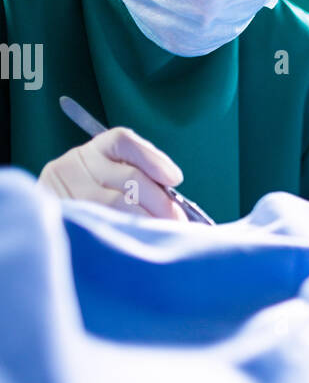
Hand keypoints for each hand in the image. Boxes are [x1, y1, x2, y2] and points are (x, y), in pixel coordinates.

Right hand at [39, 127, 188, 220]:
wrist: (55, 223)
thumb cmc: (100, 200)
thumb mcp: (116, 180)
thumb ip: (142, 182)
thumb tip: (175, 204)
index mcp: (95, 150)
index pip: (124, 142)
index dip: (153, 159)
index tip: (175, 179)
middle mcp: (76, 164)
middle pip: (129, 178)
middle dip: (160, 201)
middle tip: (178, 222)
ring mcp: (64, 190)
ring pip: (115, 205)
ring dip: (146, 221)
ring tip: (161, 235)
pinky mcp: (59, 217)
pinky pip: (99, 225)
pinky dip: (123, 232)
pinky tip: (135, 240)